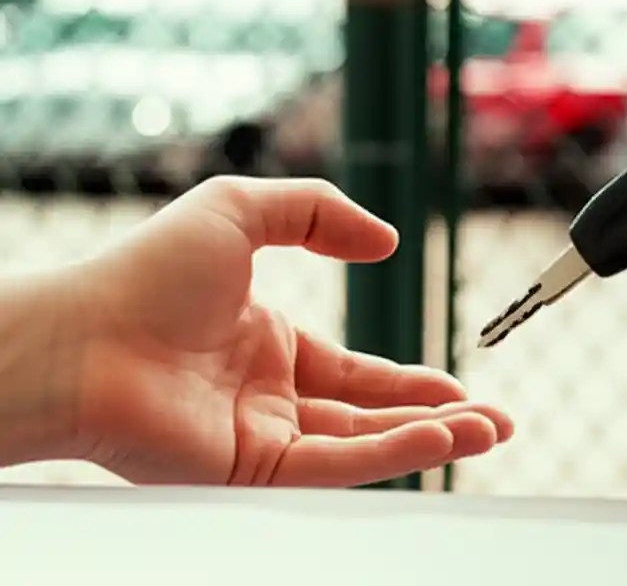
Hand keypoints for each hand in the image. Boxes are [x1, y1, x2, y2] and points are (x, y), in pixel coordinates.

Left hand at [57, 176, 511, 485]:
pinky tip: (437, 438)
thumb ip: (318, 212)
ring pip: (363, 444)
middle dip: (439, 419)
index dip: (411, 381)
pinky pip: (334, 464)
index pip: (356, 372)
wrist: (79, 337)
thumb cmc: (143, 271)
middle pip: (371, 415)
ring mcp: (260, 436)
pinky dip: (391, 454)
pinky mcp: (250, 469)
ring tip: (489, 435)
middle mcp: (268, 395)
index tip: (459, 387)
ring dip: (430, 438)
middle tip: (495, 424)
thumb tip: (387, 243)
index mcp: (266, 343)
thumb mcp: (241, 210)